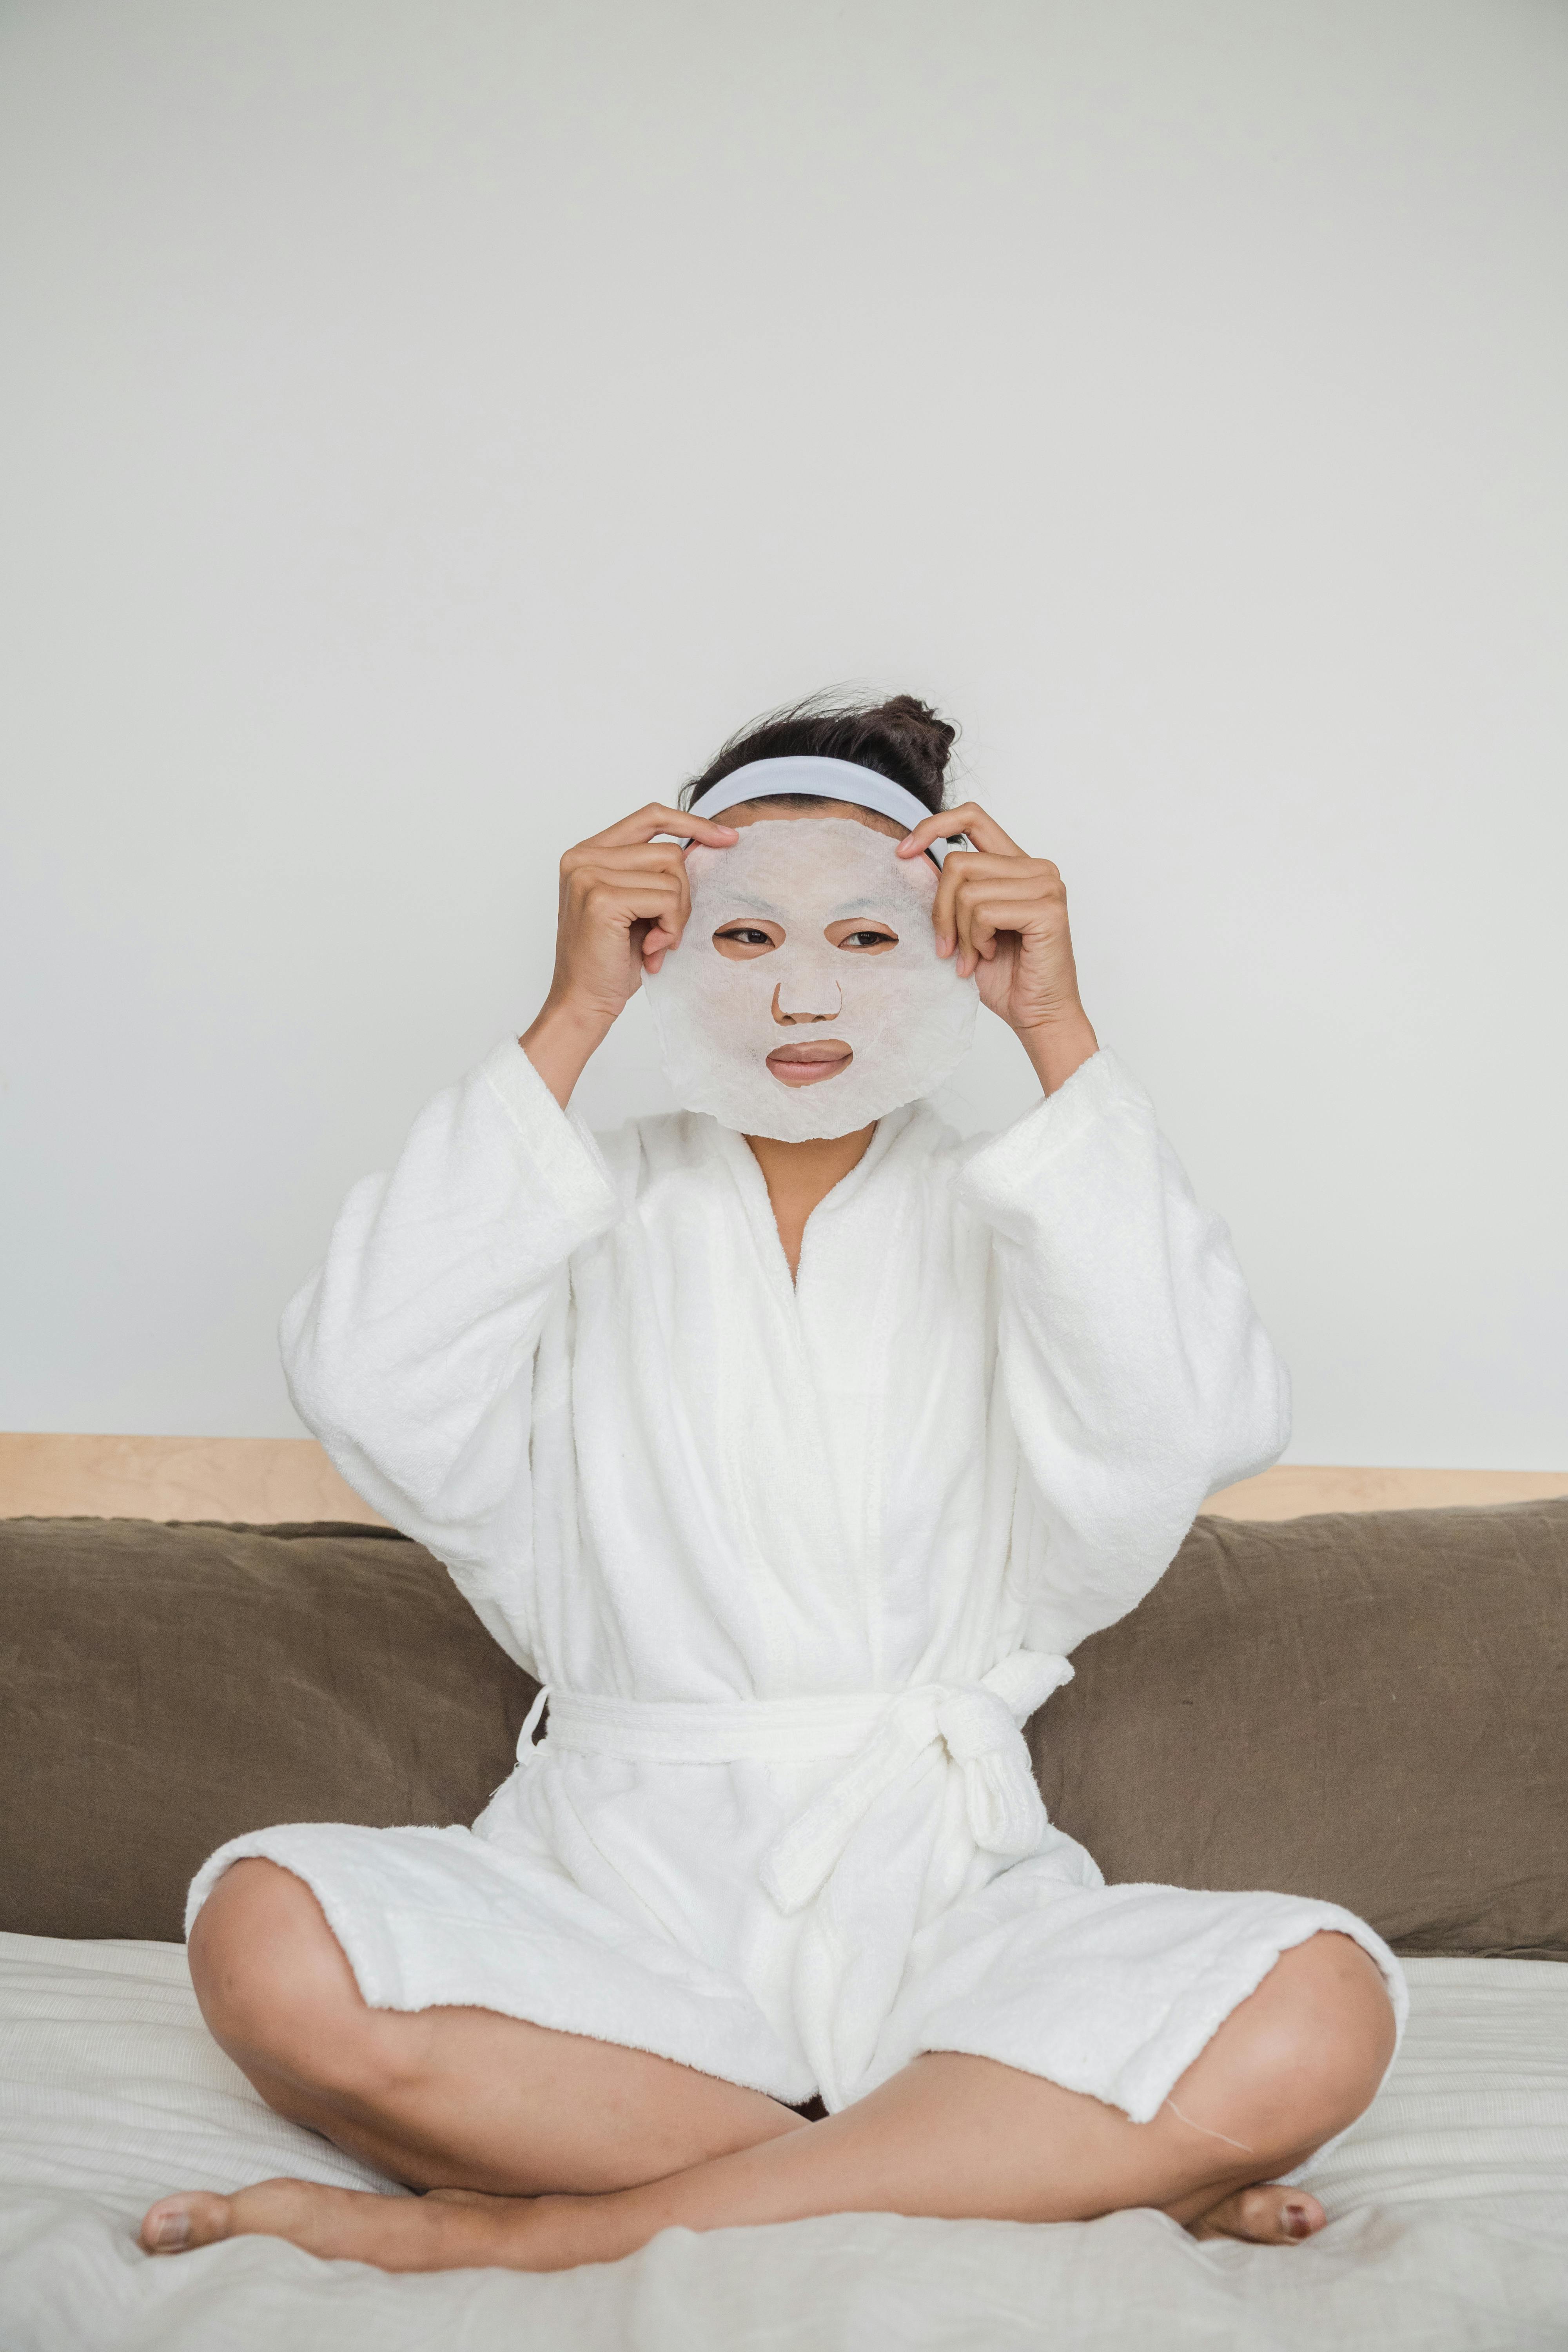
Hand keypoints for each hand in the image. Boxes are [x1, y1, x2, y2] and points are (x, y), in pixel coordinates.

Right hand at [521, 804, 737, 1105]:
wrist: (583, 1001)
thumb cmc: (610, 959)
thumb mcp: (637, 905)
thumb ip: (654, 873)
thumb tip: (703, 847)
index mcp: (589, 852)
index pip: (650, 816)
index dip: (691, 823)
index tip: (726, 838)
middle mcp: (583, 856)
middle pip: (669, 851)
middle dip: (681, 896)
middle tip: (666, 932)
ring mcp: (588, 874)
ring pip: (671, 874)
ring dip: (676, 915)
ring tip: (654, 942)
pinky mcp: (601, 898)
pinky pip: (665, 898)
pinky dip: (670, 927)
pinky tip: (650, 949)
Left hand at [897, 803, 1098, 1095]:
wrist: (1037, 1015)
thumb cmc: (1003, 975)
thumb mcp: (961, 925)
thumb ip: (944, 890)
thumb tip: (908, 858)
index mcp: (1016, 864)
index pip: (972, 817)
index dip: (933, 826)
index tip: (903, 852)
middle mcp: (1036, 867)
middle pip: (958, 862)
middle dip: (940, 909)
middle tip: (947, 947)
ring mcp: (1046, 885)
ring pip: (968, 890)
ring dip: (960, 932)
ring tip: (974, 957)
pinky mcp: (1048, 909)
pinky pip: (984, 911)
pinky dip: (977, 940)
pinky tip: (990, 956)